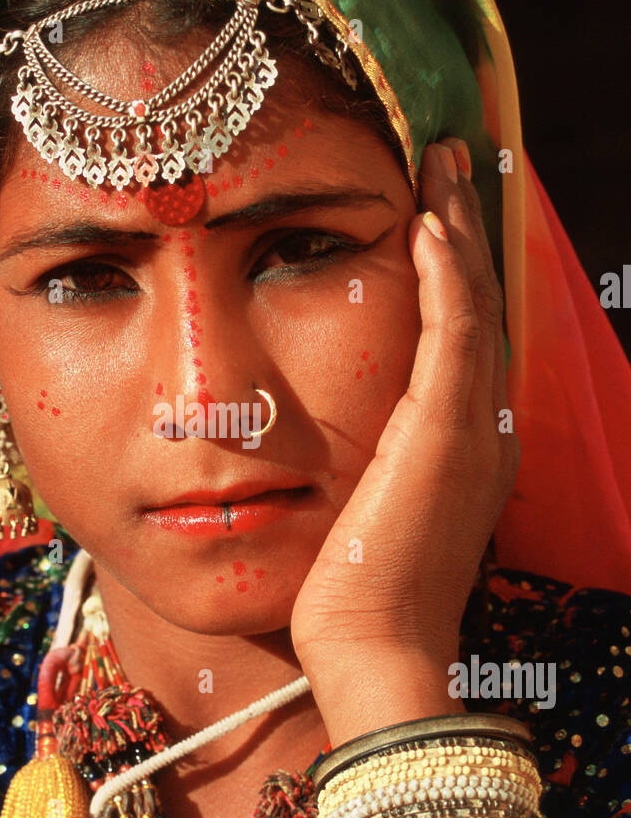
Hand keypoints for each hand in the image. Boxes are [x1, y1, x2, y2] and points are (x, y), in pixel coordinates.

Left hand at [290, 138, 519, 731]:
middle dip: (463, 232)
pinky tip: (429, 223)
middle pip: (478, 307)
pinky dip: (448, 274)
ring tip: (444, 166)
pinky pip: (455, 331)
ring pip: (474, 305)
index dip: (454, 274)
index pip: (461, 339)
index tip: (430, 218)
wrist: (373, 651)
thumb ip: (365, 469)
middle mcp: (483, 432)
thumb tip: (334, 448)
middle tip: (449, 165)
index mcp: (463, 451)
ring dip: (458, 230)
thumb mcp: (362, 518)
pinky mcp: (448, 434)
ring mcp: (474, 431)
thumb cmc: (353, 601)